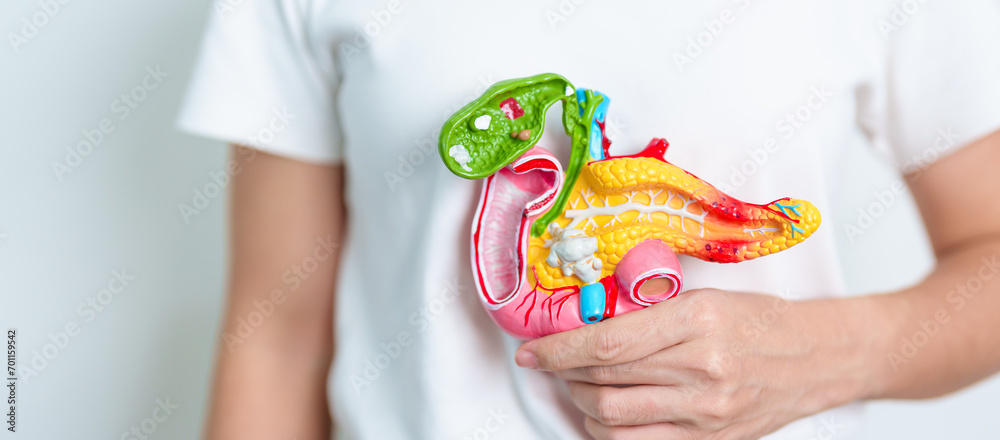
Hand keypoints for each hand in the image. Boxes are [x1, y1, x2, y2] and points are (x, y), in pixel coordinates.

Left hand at [514, 288, 870, 438]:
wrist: (818, 358)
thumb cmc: (761, 322)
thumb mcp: (707, 299)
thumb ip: (650, 315)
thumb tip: (588, 325)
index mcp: (699, 322)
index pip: (608, 341)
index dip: (560, 348)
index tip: (533, 349)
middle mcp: (702, 370)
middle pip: (605, 381)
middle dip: (564, 374)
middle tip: (550, 363)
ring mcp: (707, 413)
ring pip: (614, 419)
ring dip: (581, 404)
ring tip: (578, 387)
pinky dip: (608, 433)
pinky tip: (603, 414)